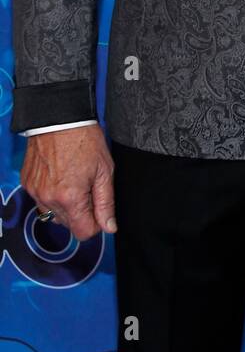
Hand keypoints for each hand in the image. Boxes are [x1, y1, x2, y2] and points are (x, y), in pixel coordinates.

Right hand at [21, 125, 115, 240]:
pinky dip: (52, 194)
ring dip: (65, 204)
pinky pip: (41, 200)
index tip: (99, 209)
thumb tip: (109, 227)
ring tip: (73, 180)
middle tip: (88, 187)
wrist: (59, 118)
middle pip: (68, 223)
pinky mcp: (27, 183)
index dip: (95, 224)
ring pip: (54, 213)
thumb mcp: (104, 171)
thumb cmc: (84, 140)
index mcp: (70, 198)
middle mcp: (49, 199)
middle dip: (81, 211)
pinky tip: (60, 175)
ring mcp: (35, 192)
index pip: (83, 232)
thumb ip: (106, 203)